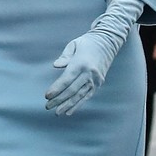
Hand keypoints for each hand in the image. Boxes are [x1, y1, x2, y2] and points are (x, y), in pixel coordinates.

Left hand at [45, 0, 140, 116]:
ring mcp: (95, 79)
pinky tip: (69, 111)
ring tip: (57, 113)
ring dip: (68, 105)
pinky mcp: (99, 83)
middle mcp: (89, 73)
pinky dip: (78, 104)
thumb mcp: (74, 44)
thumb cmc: (87, 42)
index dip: (56, 89)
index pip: (67, 79)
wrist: (108, 42)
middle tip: (48, 106)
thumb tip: (55, 66)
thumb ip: (64, 56)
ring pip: (80, 95)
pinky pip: (87, 96)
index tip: (47, 96)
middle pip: (72, 90)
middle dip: (59, 100)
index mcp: (81, 63)